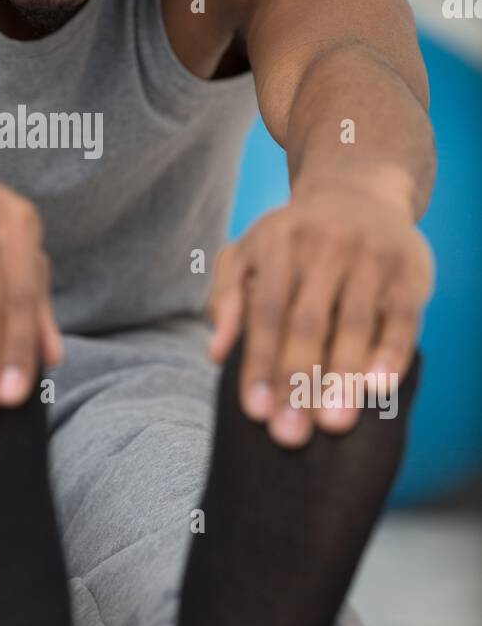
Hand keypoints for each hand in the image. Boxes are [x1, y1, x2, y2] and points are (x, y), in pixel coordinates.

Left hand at [207, 177, 433, 446]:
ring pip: (356, 323)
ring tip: (333, 425)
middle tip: (290, 435)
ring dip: (343, 377)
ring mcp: (370, 256)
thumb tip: (215, 354)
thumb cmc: (292, 238)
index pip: (266, 312)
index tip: (255, 413)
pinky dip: (391, 354)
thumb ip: (226, 299)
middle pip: (308, 322)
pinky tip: (378, 390)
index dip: (259, 363)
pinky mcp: (409, 270)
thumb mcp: (248, 252)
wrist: (358, 190)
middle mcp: (324, 245)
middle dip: (298, 381)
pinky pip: (401, 317)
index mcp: (279, 242)